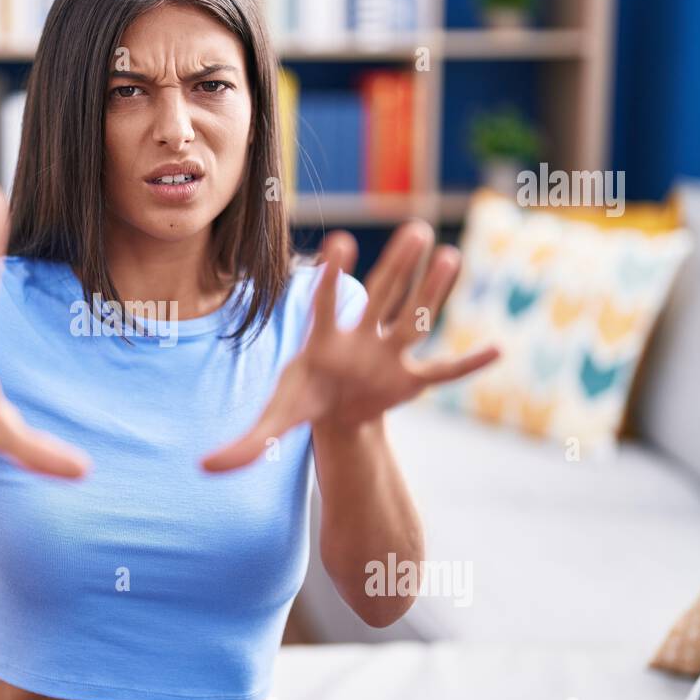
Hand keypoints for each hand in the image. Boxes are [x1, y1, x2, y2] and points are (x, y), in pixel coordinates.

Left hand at [201, 220, 499, 471]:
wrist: (333, 413)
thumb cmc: (303, 400)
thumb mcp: (274, 422)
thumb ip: (245, 445)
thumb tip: (203, 470)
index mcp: (322, 342)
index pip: (326, 304)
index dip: (332, 277)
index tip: (339, 241)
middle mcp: (359, 340)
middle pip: (381, 297)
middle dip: (397, 266)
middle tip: (415, 229)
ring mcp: (388, 356)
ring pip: (414, 320)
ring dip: (433, 291)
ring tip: (450, 253)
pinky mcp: (409, 380)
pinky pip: (443, 372)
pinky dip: (468, 365)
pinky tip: (496, 350)